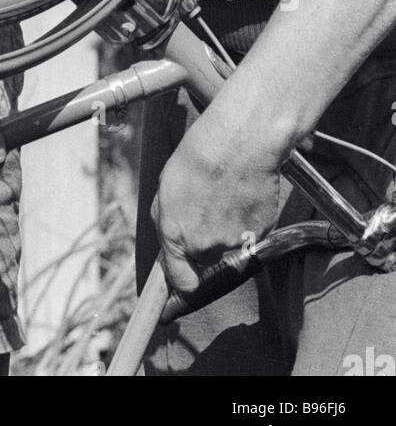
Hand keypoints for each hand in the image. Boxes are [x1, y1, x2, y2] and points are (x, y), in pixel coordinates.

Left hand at [152, 111, 280, 295]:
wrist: (239, 143)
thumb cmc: (197, 158)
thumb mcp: (166, 189)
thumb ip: (167, 224)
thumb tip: (169, 245)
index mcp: (176, 236)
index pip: (181, 281)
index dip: (182, 281)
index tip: (184, 279)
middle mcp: (205, 246)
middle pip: (204, 257)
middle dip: (203, 238)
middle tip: (206, 205)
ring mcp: (234, 241)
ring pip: (228, 243)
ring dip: (225, 224)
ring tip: (224, 191)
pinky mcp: (260, 233)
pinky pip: (250, 233)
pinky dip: (246, 218)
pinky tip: (241, 192)